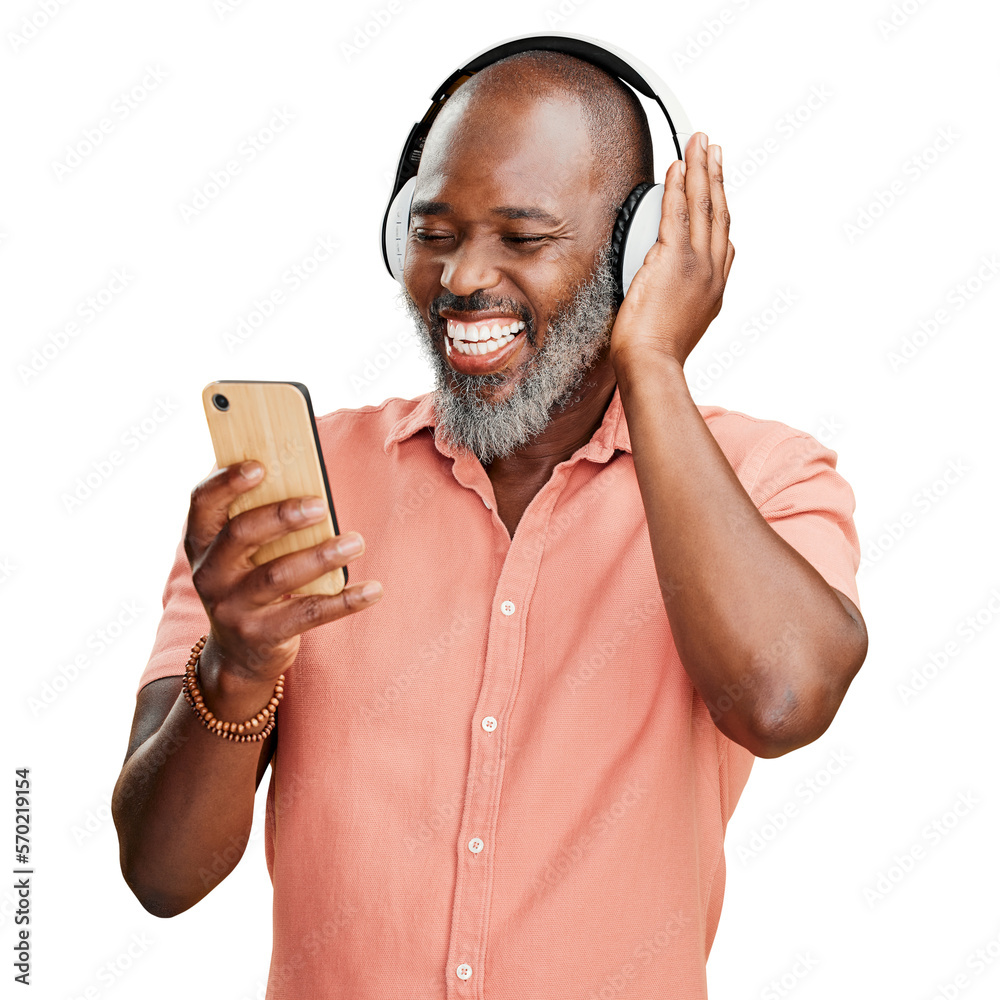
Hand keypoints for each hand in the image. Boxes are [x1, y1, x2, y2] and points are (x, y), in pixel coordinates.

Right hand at [184, 461, 382, 693]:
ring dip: (321, 556)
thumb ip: (261, 518)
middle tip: (322, 505)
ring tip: (356, 542)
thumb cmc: (251, 581)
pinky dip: (345, 601)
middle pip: (241, 535)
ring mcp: (233, 607)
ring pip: (277, 575)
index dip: (227, 482)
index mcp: (203, 541)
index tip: (260, 465)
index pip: (203, 503)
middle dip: (282, 516)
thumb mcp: (241, 552)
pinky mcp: (262, 635)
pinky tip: (373, 590)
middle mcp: (210, 573)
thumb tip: (303, 475)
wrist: (238, 654)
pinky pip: (308, 614)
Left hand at [609, 131, 734, 370]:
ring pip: (702, 205)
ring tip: (700, 143)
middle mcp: (713, 271)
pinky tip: (677, 166)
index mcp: (715, 288)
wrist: (652, 363)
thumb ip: (681, 302)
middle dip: (716, 176)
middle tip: (714, 148)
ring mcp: (697, 264)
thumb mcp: (680, 325)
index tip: (719, 188)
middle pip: (718, 212)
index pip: (723, 240)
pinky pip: (676, 212)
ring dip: (701, 169)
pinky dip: (678, 185)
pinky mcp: (673, 259)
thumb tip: (667, 290)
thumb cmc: (656, 353)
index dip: (722, 208)